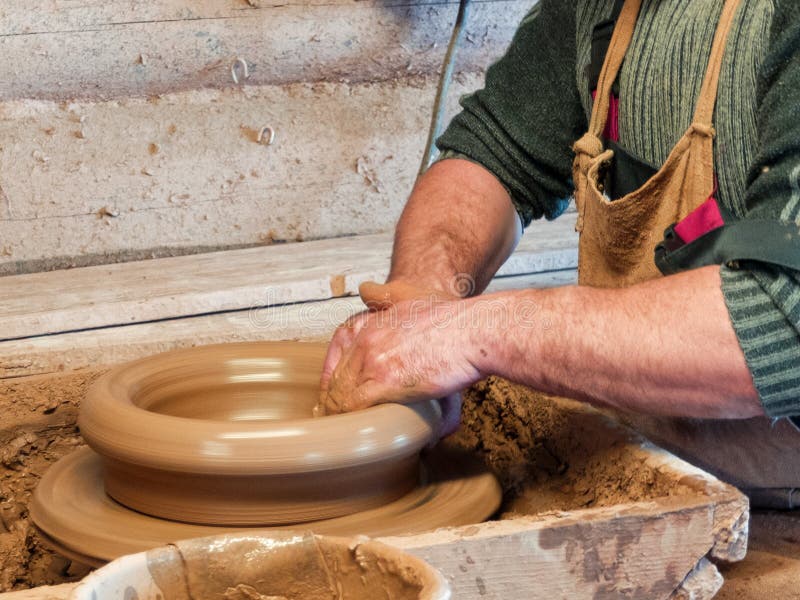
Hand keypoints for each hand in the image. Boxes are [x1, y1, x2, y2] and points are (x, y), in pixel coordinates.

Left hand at [318, 283, 482, 436]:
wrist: (475, 329)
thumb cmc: (456, 320)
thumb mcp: (413, 295)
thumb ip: (385, 294)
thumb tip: (364, 288)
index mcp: (370, 321)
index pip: (336, 350)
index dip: (334, 376)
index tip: (340, 393)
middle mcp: (365, 338)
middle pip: (335, 377)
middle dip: (336, 400)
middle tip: (345, 419)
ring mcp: (372, 359)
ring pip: (339, 394)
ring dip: (346, 415)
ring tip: (357, 432)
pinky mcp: (384, 381)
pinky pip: (352, 406)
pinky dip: (354, 421)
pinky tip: (364, 431)